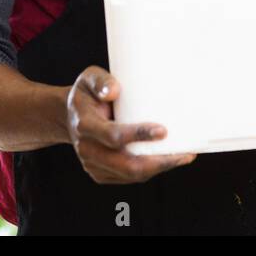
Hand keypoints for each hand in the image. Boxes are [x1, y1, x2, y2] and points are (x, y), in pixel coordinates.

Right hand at [66, 66, 194, 183]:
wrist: (70, 115)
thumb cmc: (87, 93)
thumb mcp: (89, 78)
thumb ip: (101, 81)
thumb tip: (115, 91)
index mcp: (84, 125)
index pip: (113, 136)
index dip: (138, 135)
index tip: (163, 131)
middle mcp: (87, 149)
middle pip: (125, 165)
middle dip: (158, 163)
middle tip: (185, 153)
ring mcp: (92, 164)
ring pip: (130, 175)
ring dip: (158, 168)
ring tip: (183, 157)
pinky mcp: (100, 173)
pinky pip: (128, 177)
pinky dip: (149, 171)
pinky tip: (167, 160)